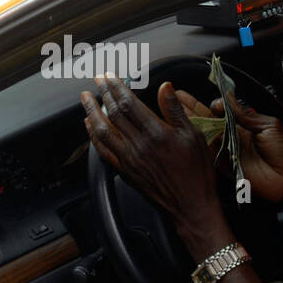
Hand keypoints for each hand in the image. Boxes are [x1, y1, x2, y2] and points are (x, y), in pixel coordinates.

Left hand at [81, 75, 223, 232]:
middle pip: (113, 113)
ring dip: (92, 112)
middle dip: (103, 93)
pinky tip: (90, 126)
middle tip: (97, 80)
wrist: (190, 206)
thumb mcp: (193, 136)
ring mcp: (129, 160)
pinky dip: (93, 136)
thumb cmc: (196, 172)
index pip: (129, 103)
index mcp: (156, 133)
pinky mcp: (125, 172)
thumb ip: (175, 110)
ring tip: (86, 98)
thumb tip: (164, 86)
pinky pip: (103, 151)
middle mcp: (139, 145)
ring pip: (103, 131)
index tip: (109, 76)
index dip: (116, 87)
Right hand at [176, 90, 282, 203]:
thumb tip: (228, 99)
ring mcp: (225, 150)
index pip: (221, 111)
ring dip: (189, 122)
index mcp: (243, 126)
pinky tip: (183, 130)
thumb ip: (245, 114)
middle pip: (207, 120)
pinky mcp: (223, 165)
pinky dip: (196, 142)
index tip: (206, 97)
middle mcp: (231, 137)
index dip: (210, 103)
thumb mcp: (267, 126)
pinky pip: (207, 152)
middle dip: (191, 108)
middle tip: (176, 97)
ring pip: (203, 134)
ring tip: (173, 109)